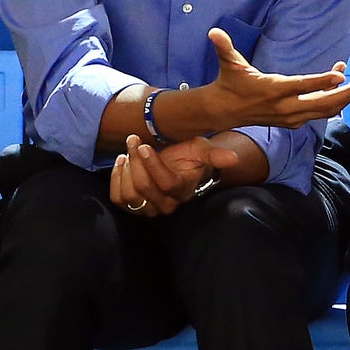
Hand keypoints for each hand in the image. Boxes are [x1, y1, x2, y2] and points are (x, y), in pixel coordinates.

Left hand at [110, 134, 237, 216]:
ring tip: (129, 150)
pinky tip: (122, 161)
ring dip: (125, 169)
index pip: (165, 183)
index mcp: (183, 190)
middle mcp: (167, 204)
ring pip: (129, 193)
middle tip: (134, 141)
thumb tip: (234, 158)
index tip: (144, 146)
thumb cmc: (190, 156)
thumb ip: (216, 155)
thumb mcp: (203, 150)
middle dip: (135, 161)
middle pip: (143, 187)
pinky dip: (116, 178)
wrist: (177, 164)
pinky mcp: (133, 206)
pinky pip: (118, 198)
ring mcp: (149, 208)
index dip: (152, 165)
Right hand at [206, 28, 349, 129]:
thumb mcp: (228, 63)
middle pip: (323, 103)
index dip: (320, 82)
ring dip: (348, 96)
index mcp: (273, 90)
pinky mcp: (295, 121)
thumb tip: (213, 32)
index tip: (340, 76)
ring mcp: (292, 117)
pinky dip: (336, 99)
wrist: (225, 111)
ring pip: (326, 109)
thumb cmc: (230, 82)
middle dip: (349, 92)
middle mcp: (286, 107)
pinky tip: (346, 84)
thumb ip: (224, 47)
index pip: (300, 86)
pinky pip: (321, 111)